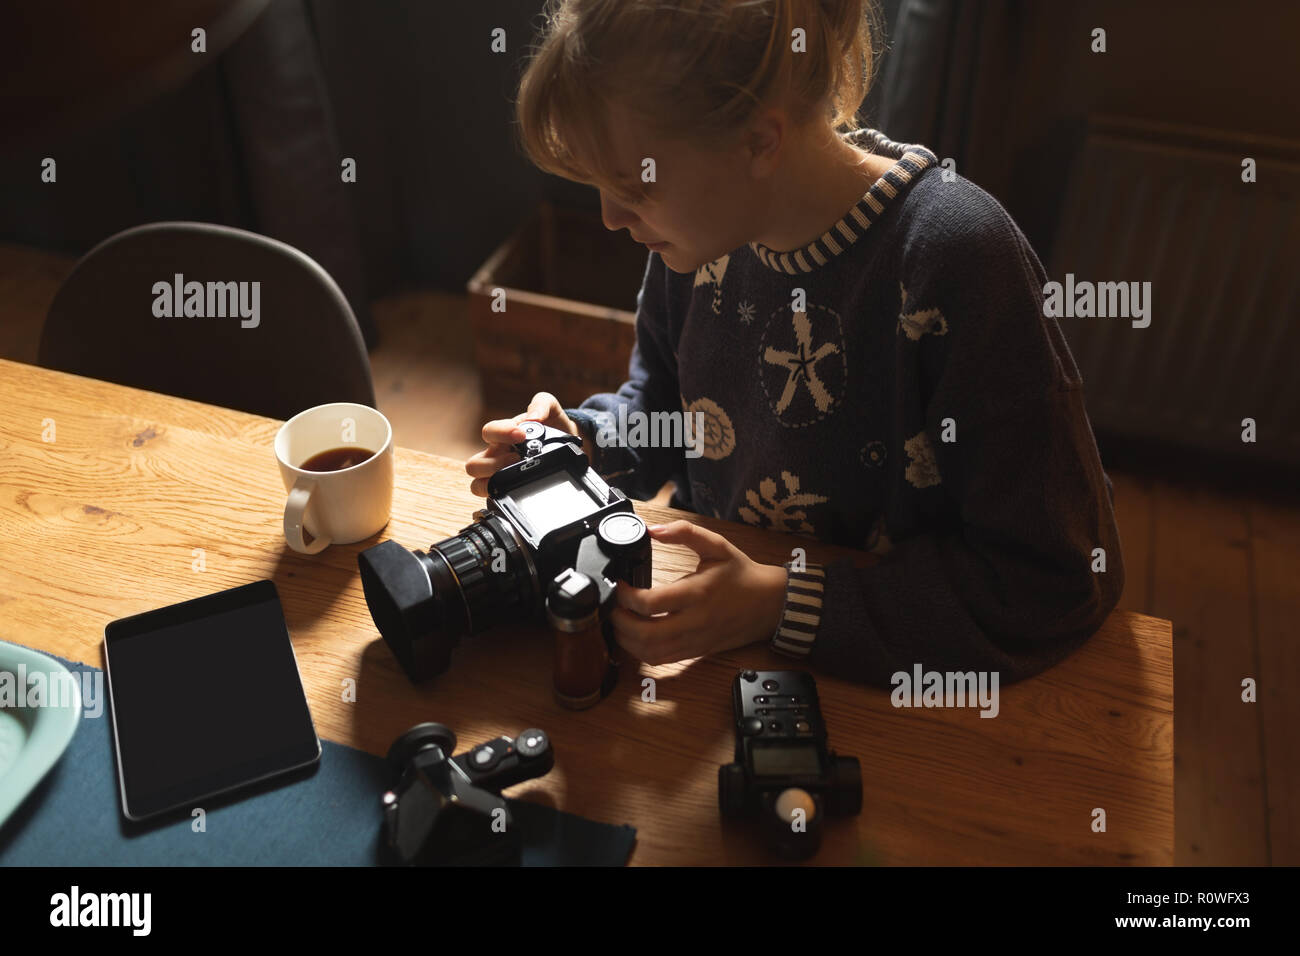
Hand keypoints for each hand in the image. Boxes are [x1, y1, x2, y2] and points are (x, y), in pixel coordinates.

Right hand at [465, 391, 588, 496]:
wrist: (568, 444)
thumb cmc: (553, 425)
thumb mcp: (550, 407)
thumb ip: (542, 404)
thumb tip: (534, 417)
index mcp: (503, 434)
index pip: (489, 432)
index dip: (502, 433)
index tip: (521, 435)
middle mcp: (497, 454)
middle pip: (474, 464)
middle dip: (494, 463)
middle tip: (517, 459)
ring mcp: (500, 473)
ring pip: (476, 483)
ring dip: (493, 481)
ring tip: (516, 474)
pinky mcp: (508, 488)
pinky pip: (493, 497)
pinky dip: (499, 495)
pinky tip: (517, 489)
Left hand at [611, 520, 787, 664]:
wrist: (770, 604)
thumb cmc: (742, 574)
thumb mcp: (717, 545)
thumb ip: (684, 532)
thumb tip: (653, 529)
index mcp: (697, 593)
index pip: (650, 603)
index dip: (626, 596)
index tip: (621, 584)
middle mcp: (695, 621)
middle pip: (645, 635)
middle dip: (619, 622)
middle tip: (613, 606)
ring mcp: (695, 641)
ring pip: (650, 652)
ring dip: (626, 640)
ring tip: (619, 621)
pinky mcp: (695, 651)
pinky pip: (662, 661)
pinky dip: (641, 653)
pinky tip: (635, 637)